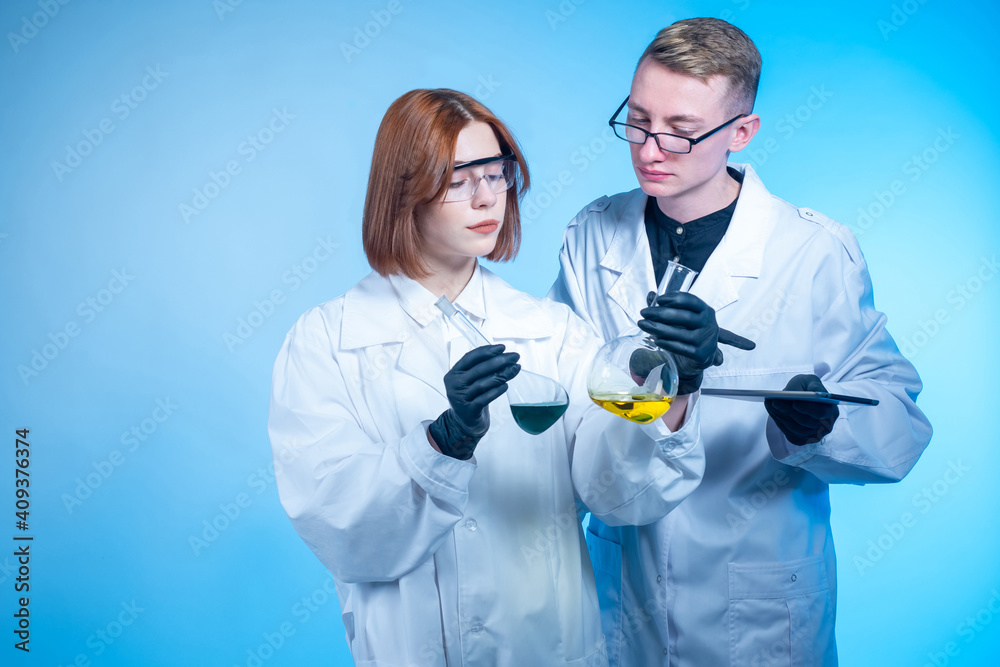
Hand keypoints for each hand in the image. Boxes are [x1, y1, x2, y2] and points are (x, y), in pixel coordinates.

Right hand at [428, 344, 519, 459]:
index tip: (502, 347)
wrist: (463, 422)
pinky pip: (485, 398)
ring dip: (501, 375)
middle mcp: (455, 384)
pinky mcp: (469, 410)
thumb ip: (481, 368)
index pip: (470, 357)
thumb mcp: (470, 380)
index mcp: (454, 373)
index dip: (486, 351)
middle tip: (514, 357)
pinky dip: (497, 391)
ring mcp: (460, 398)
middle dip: (499, 361)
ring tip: (514, 369)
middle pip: (479, 369)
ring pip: (483, 383)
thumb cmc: (470, 397)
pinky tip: (506, 386)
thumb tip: (504, 355)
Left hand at [638, 292, 718, 394]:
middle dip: (661, 313)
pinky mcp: (701, 354)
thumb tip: (650, 295)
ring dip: (659, 328)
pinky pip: (681, 348)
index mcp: (705, 311)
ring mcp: (706, 340)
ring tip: (644, 325)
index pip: (691, 301)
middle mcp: (708, 324)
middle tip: (644, 312)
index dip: (674, 298)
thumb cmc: (690, 332)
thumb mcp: (682, 317)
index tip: (658, 299)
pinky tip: (656, 340)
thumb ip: (667, 306)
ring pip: (681, 333)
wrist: (702, 356)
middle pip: (684, 316)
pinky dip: (668, 344)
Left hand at [764, 374, 838, 445]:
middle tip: (776, 402)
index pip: (821, 412)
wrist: (801, 398)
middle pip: (806, 422)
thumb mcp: (811, 381)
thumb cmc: (807, 388)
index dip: (808, 409)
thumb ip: (815, 385)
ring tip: (772, 404)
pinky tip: (773, 410)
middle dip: (790, 412)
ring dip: (782, 416)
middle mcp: (826, 426)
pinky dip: (780, 421)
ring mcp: (814, 435)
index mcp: (831, 410)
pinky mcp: (801, 439)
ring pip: (796, 428)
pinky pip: (789, 432)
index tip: (795, 403)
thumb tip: (815, 392)